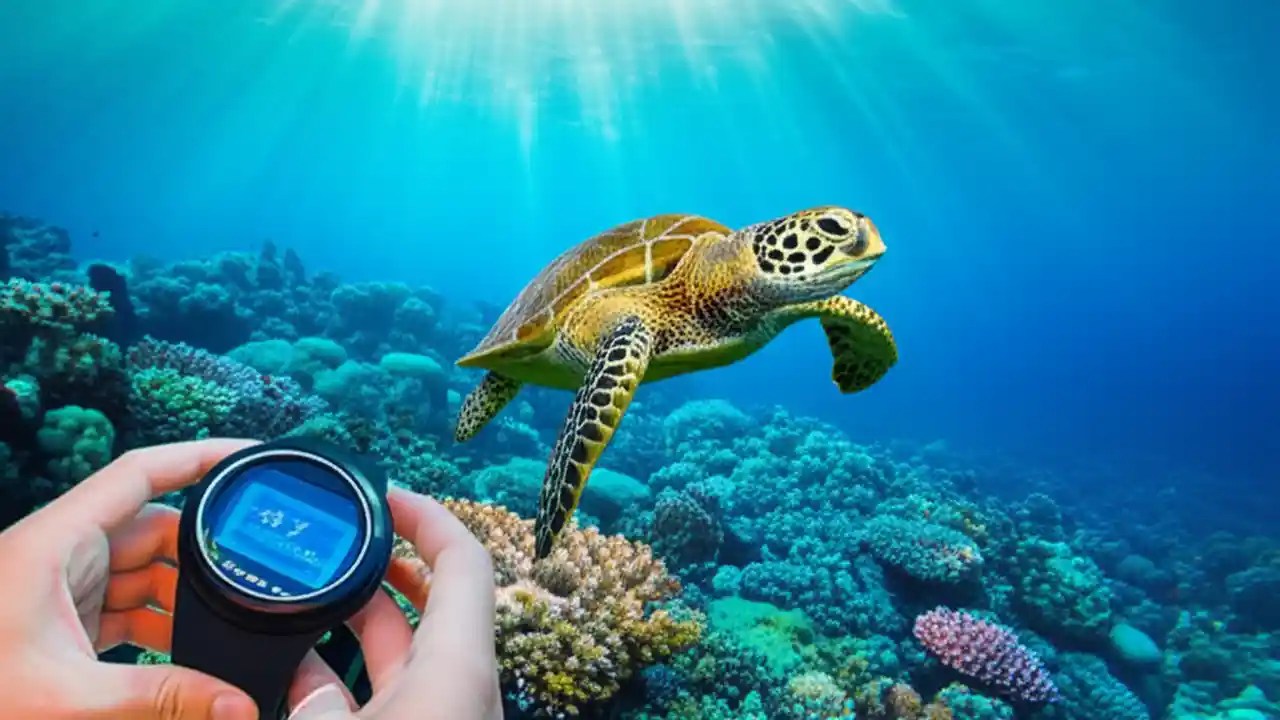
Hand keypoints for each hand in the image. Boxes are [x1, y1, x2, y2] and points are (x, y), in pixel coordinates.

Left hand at [0, 438, 261, 719]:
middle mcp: (60, 554)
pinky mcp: (63, 623)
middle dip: (203, 553)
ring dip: (183, 599)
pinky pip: (128, 608)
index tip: (250, 455)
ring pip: (144, 571)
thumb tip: (237, 705)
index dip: (199, 456)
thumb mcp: (68, 699)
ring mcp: (62, 588)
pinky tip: (189, 655)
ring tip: (228, 627)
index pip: (140, 473)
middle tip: (256, 575)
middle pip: (152, 526)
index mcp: (53, 542)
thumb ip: (161, 699)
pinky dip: (161, 627)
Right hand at [286, 488, 501, 719]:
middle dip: (387, 562)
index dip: (427, 517)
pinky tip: (303, 666)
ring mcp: (447, 713)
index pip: (463, 562)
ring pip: (409, 649)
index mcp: (459, 668)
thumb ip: (314, 698)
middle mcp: (463, 686)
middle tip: (340, 537)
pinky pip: (392, 692)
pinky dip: (353, 671)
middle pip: (434, 600)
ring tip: (313, 590)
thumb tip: (305, 682)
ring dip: (366, 616)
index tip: (382, 495)